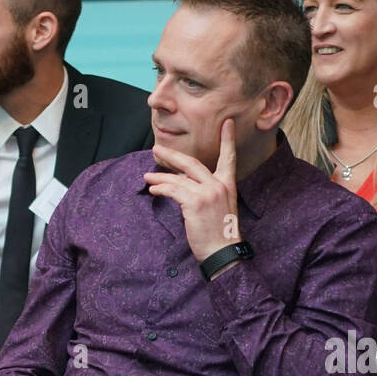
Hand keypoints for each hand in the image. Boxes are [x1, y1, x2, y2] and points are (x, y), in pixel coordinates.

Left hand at [143, 117, 239, 262]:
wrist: (222, 252)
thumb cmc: (219, 234)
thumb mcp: (220, 208)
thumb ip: (207, 193)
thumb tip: (183, 183)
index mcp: (228, 185)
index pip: (229, 158)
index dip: (228, 140)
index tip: (227, 123)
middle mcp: (218, 185)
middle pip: (192, 163)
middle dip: (172, 155)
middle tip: (157, 149)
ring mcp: (207, 193)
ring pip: (179, 178)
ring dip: (160, 177)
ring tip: (147, 176)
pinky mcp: (195, 203)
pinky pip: (174, 191)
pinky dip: (162, 189)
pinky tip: (153, 189)